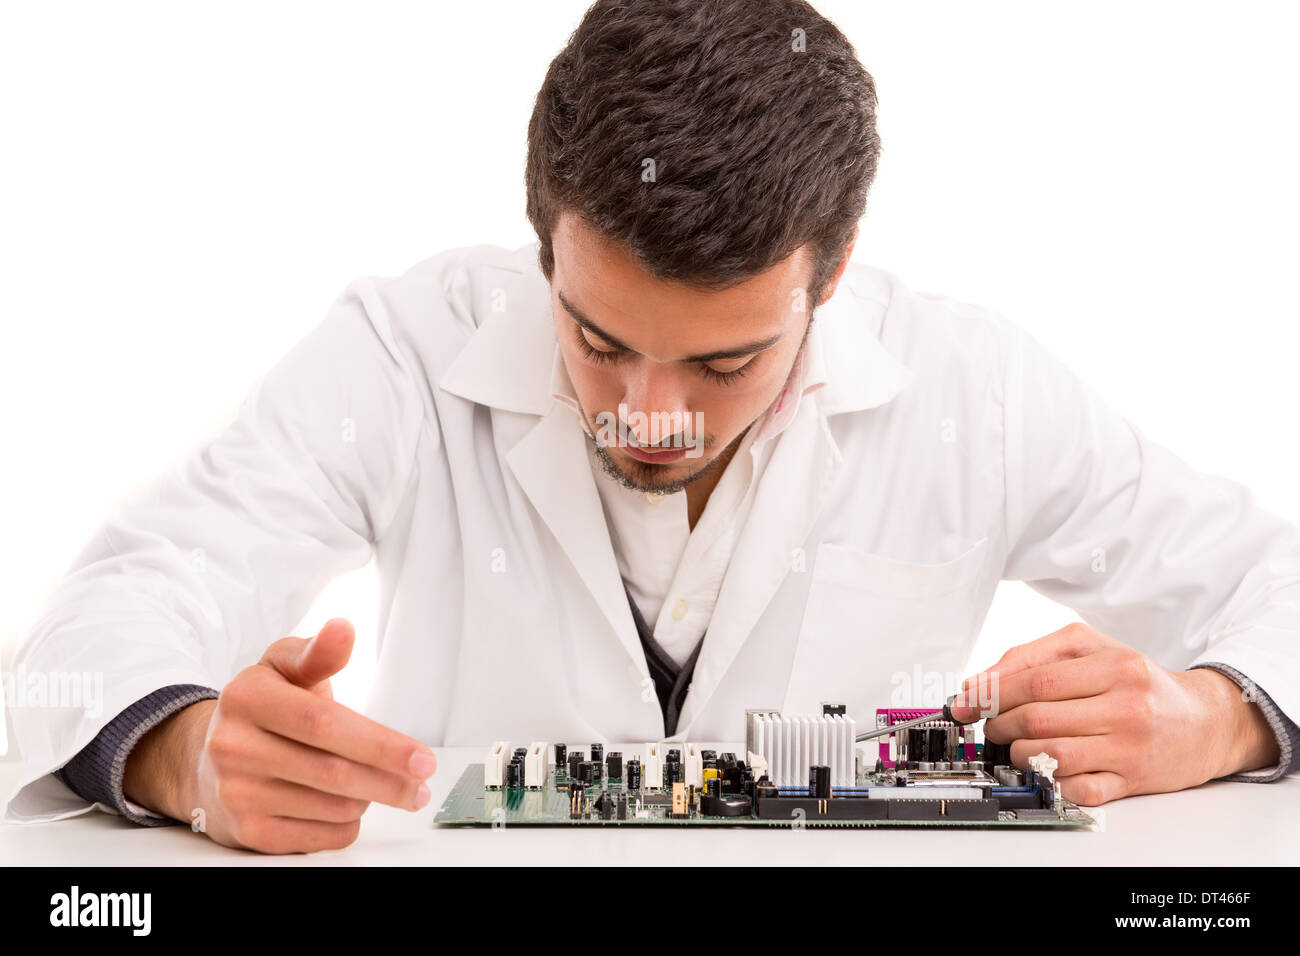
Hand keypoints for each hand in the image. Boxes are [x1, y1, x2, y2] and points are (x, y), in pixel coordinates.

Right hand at [161, 618, 435, 852]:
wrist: (206, 758)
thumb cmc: (263, 707)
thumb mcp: (284, 667)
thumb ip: (318, 653)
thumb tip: (343, 629)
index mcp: (247, 698)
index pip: (325, 724)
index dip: (380, 743)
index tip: (423, 758)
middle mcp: (234, 747)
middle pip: (333, 771)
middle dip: (389, 781)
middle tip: (421, 785)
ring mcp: (237, 793)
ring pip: (332, 807)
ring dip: (369, 798)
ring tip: (376, 784)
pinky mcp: (247, 832)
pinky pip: (321, 837)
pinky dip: (347, 823)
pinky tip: (349, 805)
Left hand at [948, 622, 1279, 805]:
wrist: (1204, 722)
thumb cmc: (1139, 682)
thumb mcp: (1093, 648)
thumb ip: (1036, 654)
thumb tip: (982, 681)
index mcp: (1115, 667)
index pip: (1035, 681)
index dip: (990, 692)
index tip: (964, 701)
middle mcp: (1126, 707)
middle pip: (1038, 719)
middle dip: (999, 724)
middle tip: (989, 725)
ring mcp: (1130, 748)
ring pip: (1051, 756)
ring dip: (1016, 754)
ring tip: (1012, 745)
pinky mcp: (1132, 782)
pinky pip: (1077, 789)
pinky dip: (1050, 781)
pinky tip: (1043, 768)